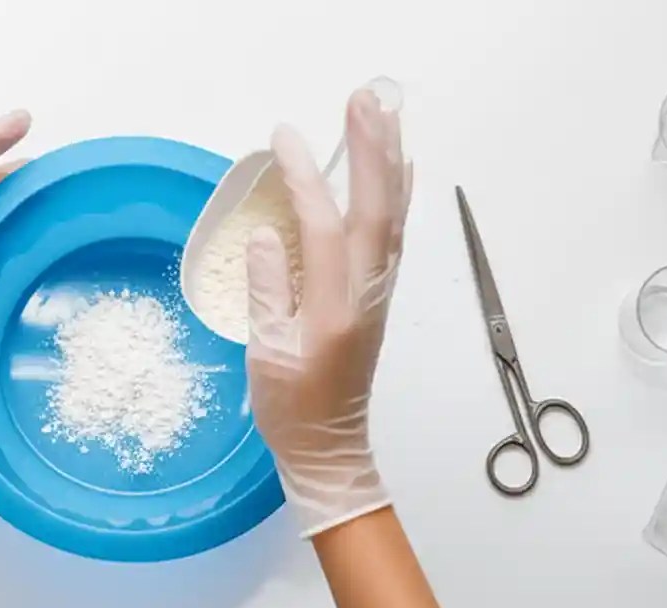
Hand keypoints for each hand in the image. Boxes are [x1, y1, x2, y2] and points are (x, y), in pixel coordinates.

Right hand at [246, 90, 412, 537]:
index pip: (324, 228)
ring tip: (383, 114)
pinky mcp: (377, 295)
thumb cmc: (291, 408)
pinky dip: (399, 194)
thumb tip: (267, 234)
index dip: (305, 179)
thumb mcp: (266, 357)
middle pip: (375, 209)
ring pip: (391, 215)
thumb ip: (268, 294)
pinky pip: (394, 234)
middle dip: (369, 150)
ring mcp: (377, 293)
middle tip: (362, 100)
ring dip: (388, 161)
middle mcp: (365, 294)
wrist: (330, 448)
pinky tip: (401, 167)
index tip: (283, 139)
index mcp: (332, 310)